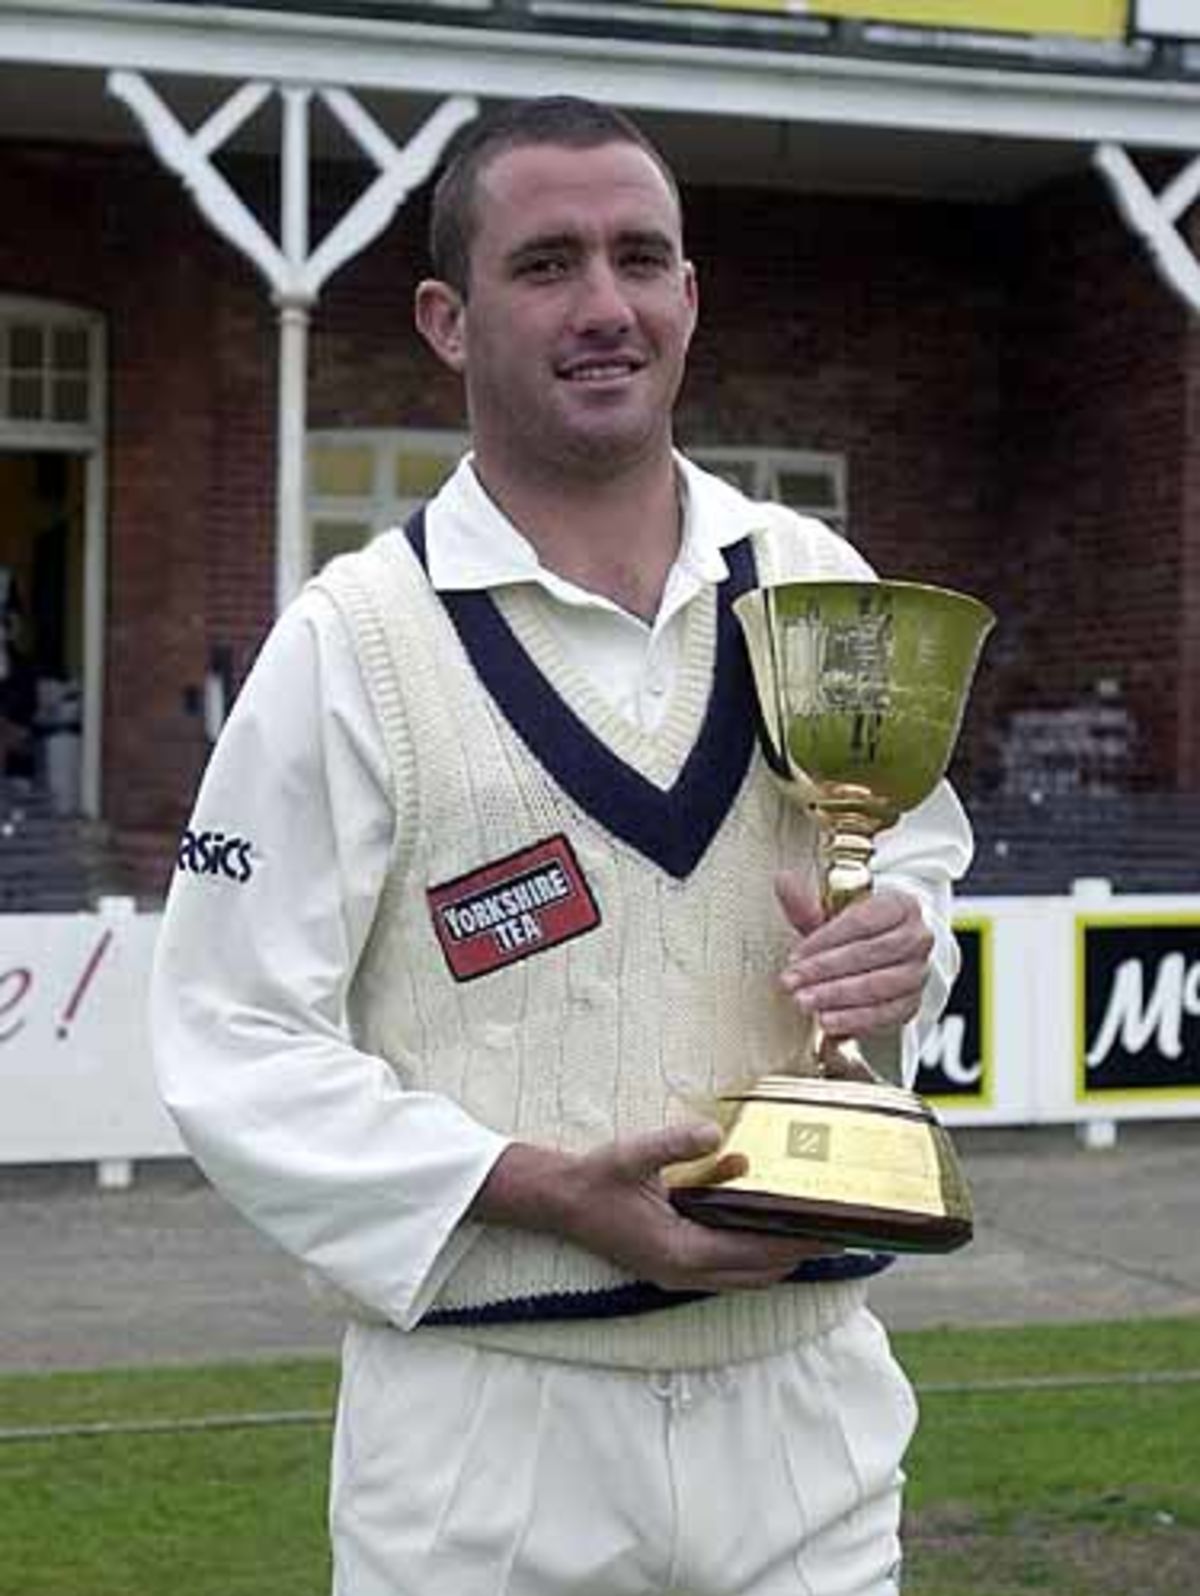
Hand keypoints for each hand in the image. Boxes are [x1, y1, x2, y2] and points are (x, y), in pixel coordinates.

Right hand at [472, 1124, 830, 1292]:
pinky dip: (753, 1256)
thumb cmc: (596, 1179)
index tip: (834, 1229)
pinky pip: (727, 1271)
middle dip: (798, 1252)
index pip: (757, 1253)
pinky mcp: (671, 1268)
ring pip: (746, 1278)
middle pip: (760, 1273)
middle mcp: (684, 1274)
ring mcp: (677, 1276)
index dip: (798, 1241)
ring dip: (778, 1257)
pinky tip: (762, 1227)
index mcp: (681, 1251)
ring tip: (809, 1229)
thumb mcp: (634, 1154)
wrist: (557, 1202)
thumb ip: (675, 1142)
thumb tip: (717, 1134)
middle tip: (835, 1227)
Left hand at [775, 872, 932, 1039]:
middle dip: (825, 970)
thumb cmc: (858, 932)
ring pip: (878, 986)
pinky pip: (884, 1015)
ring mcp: (917, 973)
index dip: (826, 939)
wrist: (885, 955)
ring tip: (805, 1000)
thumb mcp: (832, 914)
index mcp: (900, 906)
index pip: (862, 921)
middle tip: (793, 980)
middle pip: (870, 954)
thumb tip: (783, 881)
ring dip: (836, 995)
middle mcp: (917, 938)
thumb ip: (807, 903)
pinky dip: (853, 1020)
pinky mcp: (911, 1004)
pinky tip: (827, 1020)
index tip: (796, 954)